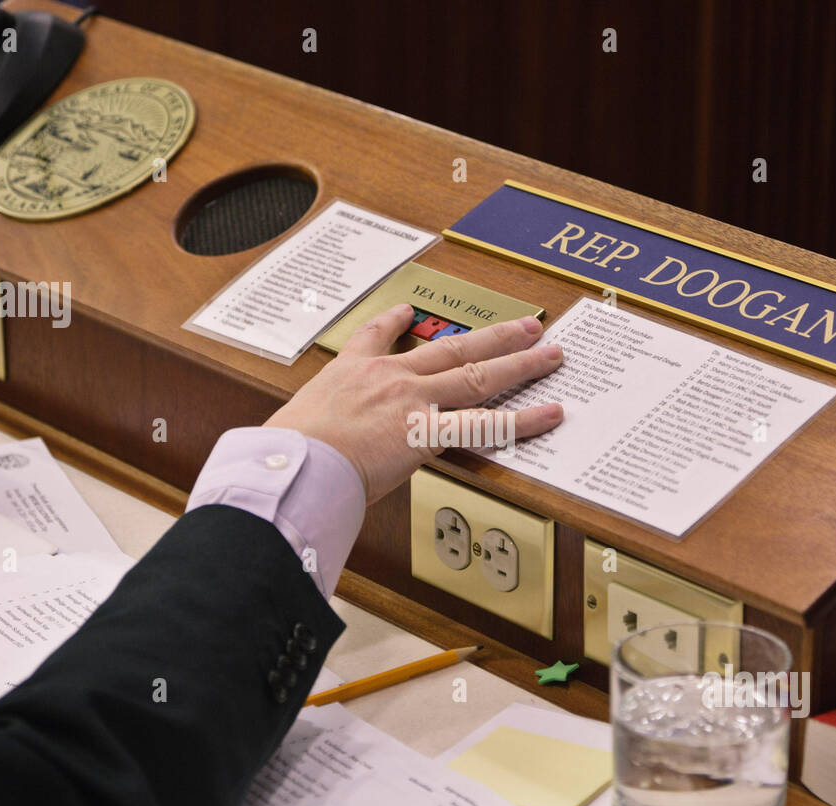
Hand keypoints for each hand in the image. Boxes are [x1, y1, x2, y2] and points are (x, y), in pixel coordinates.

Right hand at [265, 304, 563, 503]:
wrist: (293, 463)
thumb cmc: (285, 452)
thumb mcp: (291, 425)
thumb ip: (308, 429)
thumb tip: (299, 449)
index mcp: (349, 373)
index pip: (374, 337)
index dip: (394, 322)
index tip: (407, 312)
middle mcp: (388, 378)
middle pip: (450, 349)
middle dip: (491, 336)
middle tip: (523, 325)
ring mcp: (413, 401)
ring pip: (478, 375)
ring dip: (520, 363)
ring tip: (550, 353)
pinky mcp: (429, 433)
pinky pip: (487, 424)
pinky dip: (523, 419)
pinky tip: (550, 412)